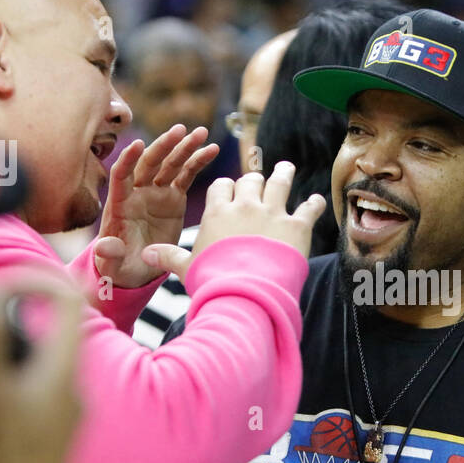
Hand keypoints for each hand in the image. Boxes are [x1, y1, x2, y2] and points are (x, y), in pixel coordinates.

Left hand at [94, 124, 218, 288]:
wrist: (137, 268)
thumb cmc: (121, 267)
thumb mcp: (113, 266)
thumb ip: (109, 255)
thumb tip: (104, 246)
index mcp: (120, 204)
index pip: (121, 175)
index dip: (128, 159)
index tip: (139, 144)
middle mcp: (137, 192)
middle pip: (149, 163)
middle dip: (164, 146)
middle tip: (180, 130)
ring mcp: (156, 193)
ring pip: (170, 164)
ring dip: (185, 147)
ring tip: (202, 133)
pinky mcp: (172, 197)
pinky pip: (186, 175)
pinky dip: (198, 162)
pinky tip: (212, 149)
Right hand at [158, 161, 324, 272]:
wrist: (245, 293)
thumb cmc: (212, 281)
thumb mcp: (187, 268)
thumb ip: (169, 257)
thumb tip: (145, 254)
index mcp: (218, 213)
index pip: (221, 186)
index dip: (226, 188)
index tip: (230, 191)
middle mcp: (245, 206)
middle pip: (250, 180)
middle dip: (254, 180)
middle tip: (259, 180)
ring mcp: (272, 214)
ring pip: (279, 182)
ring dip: (284, 174)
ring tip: (286, 168)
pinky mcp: (297, 227)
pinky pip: (309, 208)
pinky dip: (314, 204)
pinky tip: (317, 201)